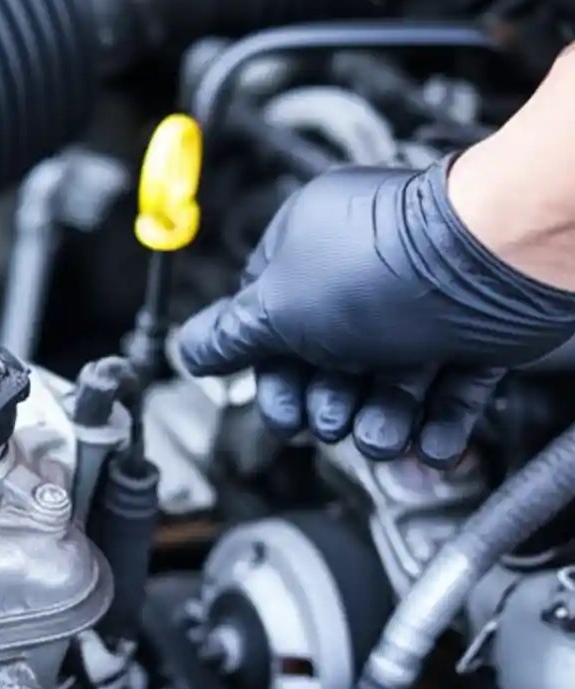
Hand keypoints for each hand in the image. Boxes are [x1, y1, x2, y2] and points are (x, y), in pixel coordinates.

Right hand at [176, 157, 574, 467]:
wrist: (501, 263)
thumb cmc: (391, 266)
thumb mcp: (280, 308)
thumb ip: (231, 336)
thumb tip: (188, 348)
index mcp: (306, 243)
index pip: (270, 317)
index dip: (271, 372)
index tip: (281, 412)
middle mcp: (363, 267)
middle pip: (329, 356)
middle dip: (331, 403)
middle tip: (332, 422)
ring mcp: (421, 298)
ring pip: (389, 378)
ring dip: (383, 419)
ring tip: (385, 435)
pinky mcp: (474, 328)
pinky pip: (447, 386)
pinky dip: (436, 421)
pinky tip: (428, 444)